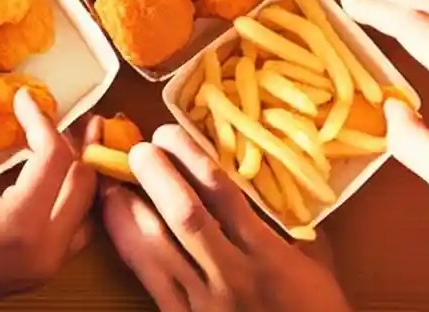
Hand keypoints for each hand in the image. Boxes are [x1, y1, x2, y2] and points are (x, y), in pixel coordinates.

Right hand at [0, 88, 95, 310]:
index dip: (41, 119)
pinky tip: (49, 176)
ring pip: (85, 210)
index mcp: (19, 225)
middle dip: (71, 143)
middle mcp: (42, 251)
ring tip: (62, 139)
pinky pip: (71, 232)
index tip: (23, 97)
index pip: (54, 157)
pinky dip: (68, 199)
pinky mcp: (33, 275)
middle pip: (82, 183)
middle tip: (52, 113)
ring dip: (77, 172)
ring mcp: (42, 268)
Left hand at [100, 124, 349, 311]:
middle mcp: (231, 274)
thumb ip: (290, 225)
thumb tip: (271, 183)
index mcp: (266, 254)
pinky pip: (150, 281)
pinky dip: (129, 249)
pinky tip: (116, 228)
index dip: (190, 156)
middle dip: (155, 177)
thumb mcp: (317, 265)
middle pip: (183, 215)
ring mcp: (203, 302)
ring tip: (111, 183)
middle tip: (136, 150)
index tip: (169, 133)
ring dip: (128, 212)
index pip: (222, 192)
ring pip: (156, 249)